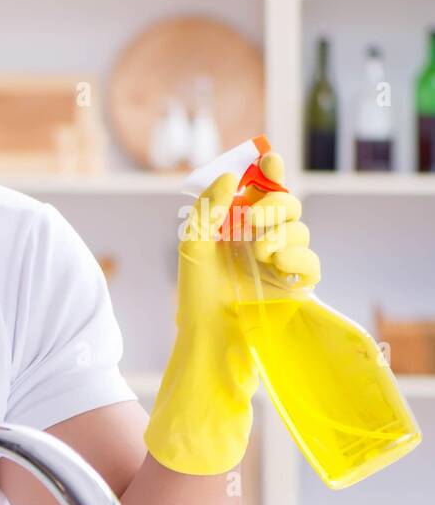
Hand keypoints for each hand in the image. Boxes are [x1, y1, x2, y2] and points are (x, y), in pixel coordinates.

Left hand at [144, 153, 320, 474]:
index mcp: (235, 230)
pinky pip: (311, 264)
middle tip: (254, 217)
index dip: (269, 173)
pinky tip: (279, 263)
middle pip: (286, 206)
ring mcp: (279, 266)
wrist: (207, 344)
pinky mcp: (294, 290)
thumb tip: (230, 175)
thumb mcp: (193, 250)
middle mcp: (259, 243)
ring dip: (283, 233)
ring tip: (259, 252)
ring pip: (300, 231)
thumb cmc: (194, 300)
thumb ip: (208, 210)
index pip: (260, 192)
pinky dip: (299, 258)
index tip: (268, 160)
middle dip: (275, 204)